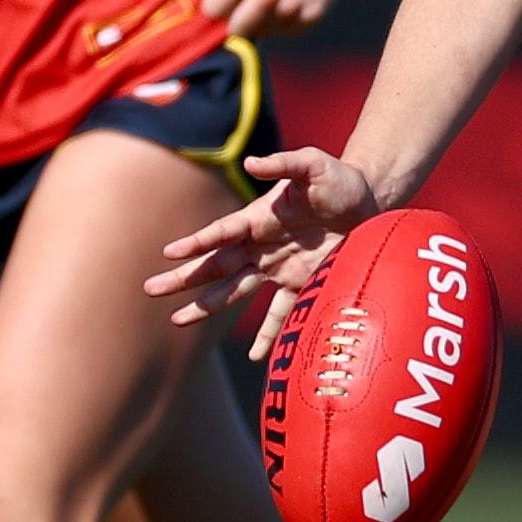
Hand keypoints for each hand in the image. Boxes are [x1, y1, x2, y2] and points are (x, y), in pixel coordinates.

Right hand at [145, 144, 380, 355]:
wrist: (370, 203)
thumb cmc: (339, 180)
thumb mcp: (313, 165)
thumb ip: (285, 163)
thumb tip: (251, 162)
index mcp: (258, 218)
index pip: (220, 234)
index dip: (196, 244)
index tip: (168, 254)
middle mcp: (261, 246)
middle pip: (215, 266)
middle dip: (183, 279)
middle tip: (151, 290)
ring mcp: (278, 269)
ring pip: (234, 292)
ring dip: (206, 306)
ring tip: (177, 320)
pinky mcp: (302, 285)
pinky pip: (280, 314)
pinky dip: (269, 336)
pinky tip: (256, 358)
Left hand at [201, 0, 348, 38]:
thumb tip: (219, 6)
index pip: (214, 7)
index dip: (215, 8)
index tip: (222, 6)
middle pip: (238, 29)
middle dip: (236, 24)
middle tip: (243, 15)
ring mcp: (293, 4)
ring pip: (265, 32)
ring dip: (264, 23)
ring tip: (272, 4)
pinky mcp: (313, 14)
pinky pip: (288, 32)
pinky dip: (286, 24)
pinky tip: (289, 7)